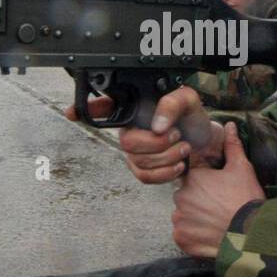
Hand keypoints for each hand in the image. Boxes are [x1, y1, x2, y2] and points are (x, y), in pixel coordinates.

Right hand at [63, 86, 224, 184]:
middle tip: (177, 135)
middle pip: (127, 143)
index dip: (83, 109)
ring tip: (183, 147)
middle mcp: (129, 129)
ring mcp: (134, 151)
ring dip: (167, 156)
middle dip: (157, 143)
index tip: (71, 113)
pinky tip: (178, 164)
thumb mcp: (188, 100)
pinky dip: (165, 172)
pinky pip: (144, 176)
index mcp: (135, 107)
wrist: (205, 142)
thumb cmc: (193, 117)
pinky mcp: (144, 169)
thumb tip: (156, 125)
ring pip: (138, 161)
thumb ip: (173, 103)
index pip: (103, 107)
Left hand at [171, 122, 264, 257]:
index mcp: (192, 178)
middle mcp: (180, 197)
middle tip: (219, 208)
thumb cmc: (246, 199)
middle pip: (186, 197)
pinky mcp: (181, 239)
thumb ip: (232, 146)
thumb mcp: (242, 168)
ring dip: (195, 219)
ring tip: (215, 222)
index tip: (218, 192)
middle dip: (198, 201)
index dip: (206, 184)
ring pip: (183, 216)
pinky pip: (183, 235)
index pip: (192, 178)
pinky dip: (193, 236)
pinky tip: (209, 234)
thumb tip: (229, 125)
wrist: (250, 234)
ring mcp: (179, 220)